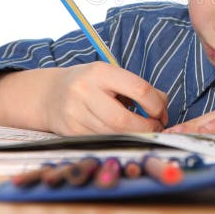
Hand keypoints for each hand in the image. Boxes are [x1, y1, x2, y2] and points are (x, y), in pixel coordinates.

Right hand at [43, 62, 168, 134]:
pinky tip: (123, 135)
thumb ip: (139, 87)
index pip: (138, 89)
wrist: (50, 94)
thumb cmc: (90, 84)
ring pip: (113, 135)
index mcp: (100, 72)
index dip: (156, 105)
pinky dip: (118, 141)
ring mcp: (75, 114)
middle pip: (124, 120)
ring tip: (142, 131)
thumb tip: (164, 104)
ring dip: (134, 136)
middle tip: (156, 128)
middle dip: (147, 128)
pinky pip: (102, 141)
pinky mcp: (71, 132)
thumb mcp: (112, 76)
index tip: (162, 113)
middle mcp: (84, 92)